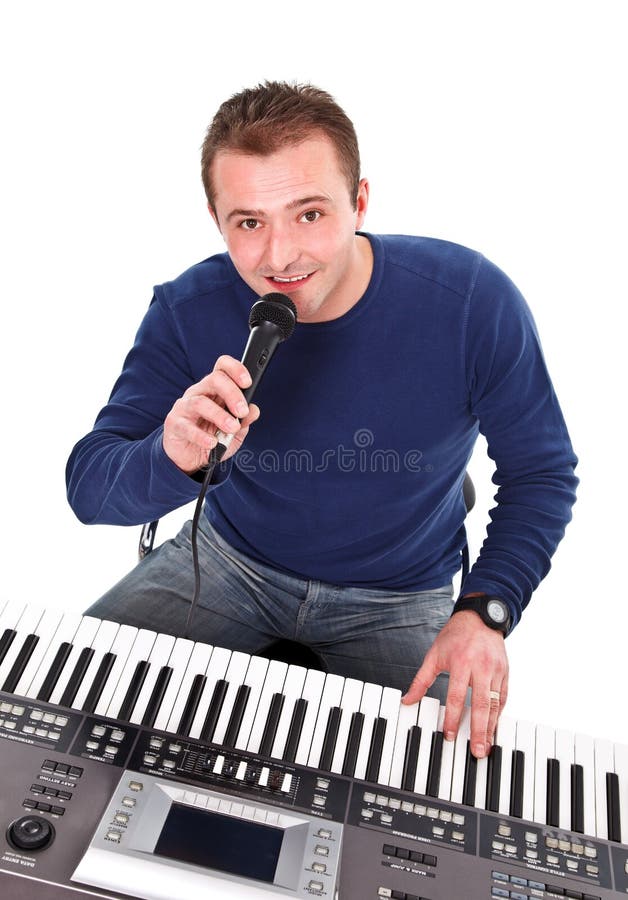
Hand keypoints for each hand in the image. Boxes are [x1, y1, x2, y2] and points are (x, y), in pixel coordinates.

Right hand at [163, 355, 260, 473]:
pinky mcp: (174, 424)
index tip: (247, 383)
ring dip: (219, 415)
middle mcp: (198, 393)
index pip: (222, 367)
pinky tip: (213, 443)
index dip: (236, 369)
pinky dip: (201, 436)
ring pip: (200, 402)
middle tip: (242, 411)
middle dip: (232, 394)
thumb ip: (244, 421)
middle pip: (213, 379)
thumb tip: (253, 410)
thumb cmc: (213, 439)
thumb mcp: (234, 432)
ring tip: (232, 428)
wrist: (190, 459)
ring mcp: (184, 407)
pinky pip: (187, 427)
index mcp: (214, 390)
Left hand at [402, 610, 508, 757]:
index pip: (457, 696)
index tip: (448, 735)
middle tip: (477, 752)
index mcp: (461, 663)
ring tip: (487, 745)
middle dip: (478, 731)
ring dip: (491, 727)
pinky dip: (499, 714)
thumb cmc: (455, 636)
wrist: (480, 617)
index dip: (452, 717)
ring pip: (495, 704)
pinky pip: (503, 697)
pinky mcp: (505, 672)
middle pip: (481, 705)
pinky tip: (494, 727)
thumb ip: (421, 680)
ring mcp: (496, 671)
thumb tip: (407, 700)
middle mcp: (481, 668)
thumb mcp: (434, 655)